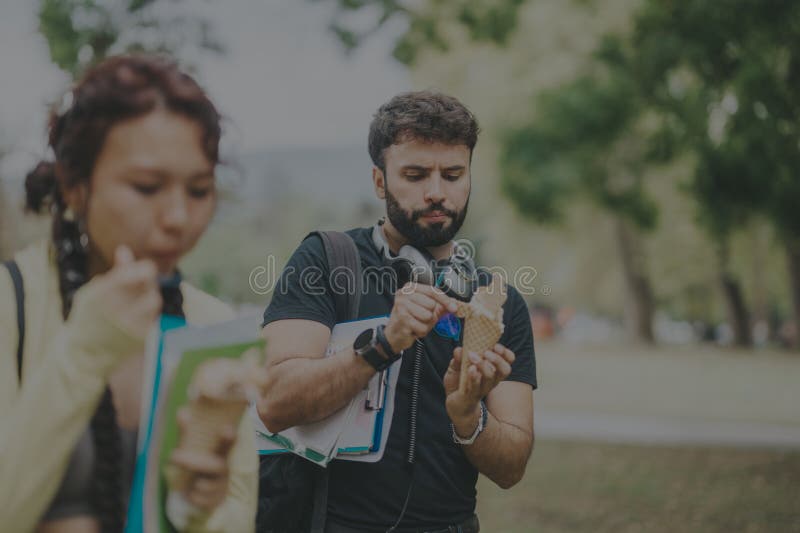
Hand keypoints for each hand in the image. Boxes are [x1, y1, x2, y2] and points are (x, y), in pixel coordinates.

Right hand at [70, 246, 160, 366]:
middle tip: (139, 286)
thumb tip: (124, 249)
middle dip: (147, 284)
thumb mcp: (95, 292)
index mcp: (105, 293)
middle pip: (151, 287)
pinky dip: (147, 315)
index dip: (145, 269)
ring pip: (154, 302)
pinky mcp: (141, 337)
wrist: (84, 353)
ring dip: (148, 299)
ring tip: (135, 302)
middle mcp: (120, 309)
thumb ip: (115, 273)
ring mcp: (132, 325)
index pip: (142, 273)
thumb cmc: (90, 317)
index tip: (144, 270)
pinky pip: (153, 318)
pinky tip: (134, 318)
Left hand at [169, 407, 236, 510]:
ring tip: (191, 481)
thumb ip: (188, 434)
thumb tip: (182, 412)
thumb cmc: (198, 466)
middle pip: (214, 466)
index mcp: (222, 453)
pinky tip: (193, 493)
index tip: (226, 429)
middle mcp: (225, 468)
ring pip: (203, 484)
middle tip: (174, 455)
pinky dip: (191, 496)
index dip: (229, 438)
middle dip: (193, 462)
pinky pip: (198, 499)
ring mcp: (221, 486)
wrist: (202, 494)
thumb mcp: (193, 450)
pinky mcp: (215, 501)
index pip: (230, 444)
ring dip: (192, 483)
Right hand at [383, 282, 457, 352]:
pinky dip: (421, 331)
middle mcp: (404, 295)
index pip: (432, 291)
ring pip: (428, 316)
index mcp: (410, 288)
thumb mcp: (425, 309)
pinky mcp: (402, 319)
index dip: (445, 300)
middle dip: (431, 315)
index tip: (454, 308)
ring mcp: (402, 306)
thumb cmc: (409, 320)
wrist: (393, 335)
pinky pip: (423, 327)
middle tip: (421, 318)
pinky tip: (413, 329)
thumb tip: (454, 303)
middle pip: (432, 304)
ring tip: (417, 323)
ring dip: (426, 324)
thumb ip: (439, 305)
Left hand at [444, 344, 514, 424]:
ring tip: (472, 357)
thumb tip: (459, 349)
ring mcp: (482, 389)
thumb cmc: (459, 383)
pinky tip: (470, 369)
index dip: (506, 353)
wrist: (456, 406)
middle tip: (486, 352)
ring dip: (483, 365)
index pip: (508, 361)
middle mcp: (491, 381)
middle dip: (497, 359)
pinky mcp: (471, 396)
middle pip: (505, 370)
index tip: (496, 346)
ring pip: (491, 377)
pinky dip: (474, 377)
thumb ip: (458, 358)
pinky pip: (476, 387)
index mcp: (492, 370)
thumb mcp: (457, 367)